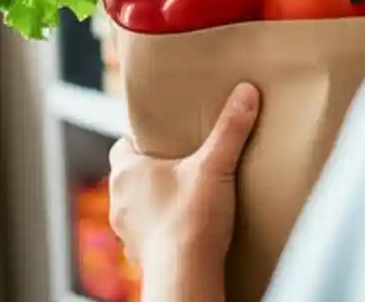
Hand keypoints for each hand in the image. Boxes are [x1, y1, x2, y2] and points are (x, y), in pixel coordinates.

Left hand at [109, 83, 260, 301]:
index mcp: (127, 171)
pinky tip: (187, 226)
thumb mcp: (215, 165)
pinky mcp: (139, 252)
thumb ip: (231, 128)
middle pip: (133, 174)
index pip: (124, 144)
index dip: (145, 139)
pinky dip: (163, 227)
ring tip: (189, 195)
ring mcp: (126, 229)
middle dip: (156, 169)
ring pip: (138, 204)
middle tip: (186, 162)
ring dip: (158, 200)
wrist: (184, 272)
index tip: (169, 136)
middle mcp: (118, 199)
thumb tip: (246, 91)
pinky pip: (148, 232)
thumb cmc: (191, 218)